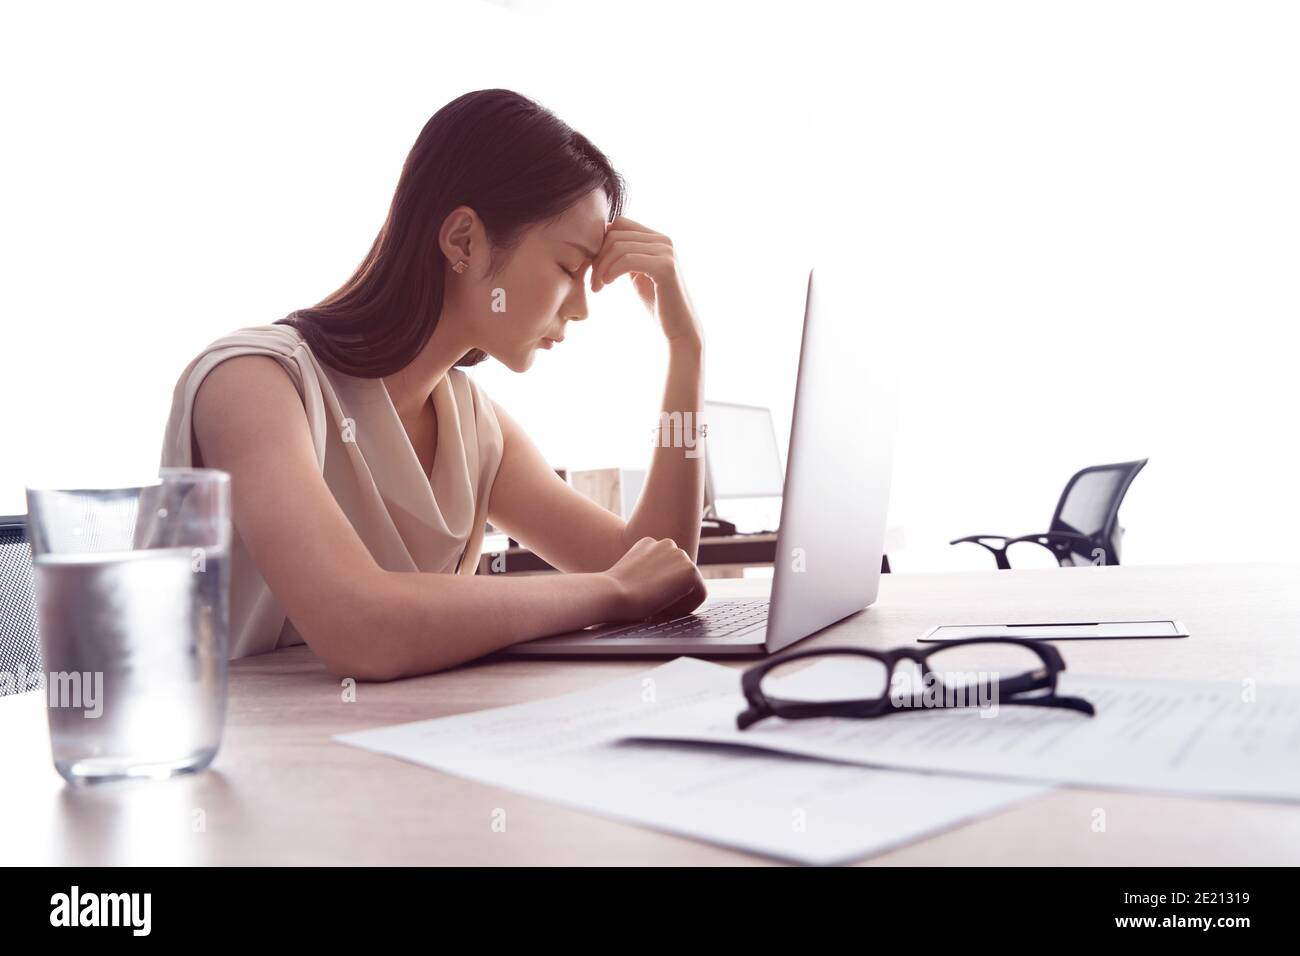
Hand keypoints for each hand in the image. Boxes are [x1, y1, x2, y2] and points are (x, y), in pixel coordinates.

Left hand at [590, 216, 702, 348]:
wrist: (680, 328)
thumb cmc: (657, 302)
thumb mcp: (637, 272)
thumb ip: (626, 254)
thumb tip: (602, 237)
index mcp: (657, 238)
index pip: (620, 224)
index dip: (601, 244)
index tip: (594, 268)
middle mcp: (664, 240)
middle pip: (616, 235)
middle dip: (598, 258)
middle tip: (593, 282)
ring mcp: (666, 252)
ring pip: (618, 247)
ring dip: (601, 268)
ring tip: (597, 287)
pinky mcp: (665, 267)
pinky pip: (627, 260)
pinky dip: (611, 271)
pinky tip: (606, 284)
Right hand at [600, 535, 707, 621]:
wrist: (612, 593)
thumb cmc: (614, 592)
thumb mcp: (630, 577)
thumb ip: (647, 576)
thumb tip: (659, 589)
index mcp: (649, 544)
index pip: (669, 569)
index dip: (663, 589)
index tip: (650, 601)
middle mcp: (666, 544)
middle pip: (681, 576)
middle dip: (674, 594)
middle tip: (656, 608)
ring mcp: (680, 554)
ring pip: (692, 585)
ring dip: (681, 599)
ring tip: (660, 608)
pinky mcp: (690, 569)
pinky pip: (700, 594)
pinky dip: (688, 606)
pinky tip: (667, 608)